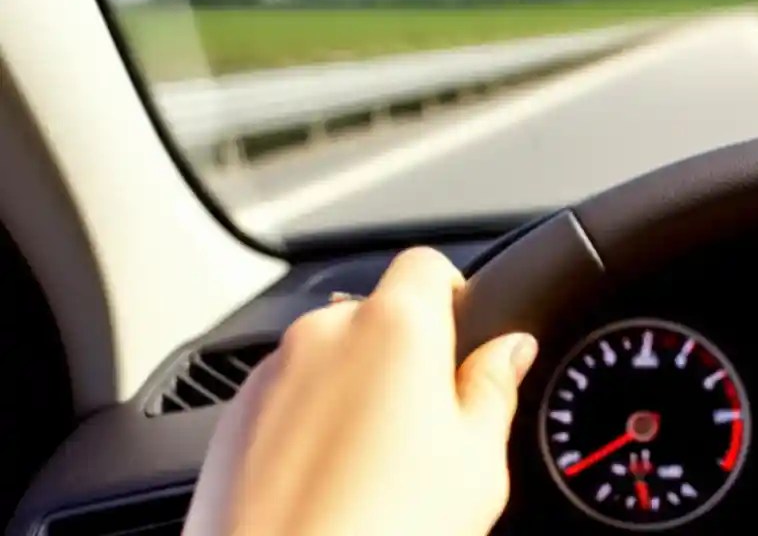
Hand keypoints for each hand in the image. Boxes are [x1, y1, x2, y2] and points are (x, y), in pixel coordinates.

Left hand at [183, 247, 537, 535]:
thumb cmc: (382, 529)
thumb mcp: (476, 462)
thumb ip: (494, 387)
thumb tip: (510, 352)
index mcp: (395, 326)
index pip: (429, 264)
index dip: (455, 297)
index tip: (467, 343)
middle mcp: (324, 334)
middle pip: (379, 319)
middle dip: (406, 362)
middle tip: (432, 433)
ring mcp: (270, 376)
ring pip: (331, 364)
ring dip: (355, 397)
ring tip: (377, 475)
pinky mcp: (231, 422)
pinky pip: (287, 404)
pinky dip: (310, 430)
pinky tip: (333, 489)